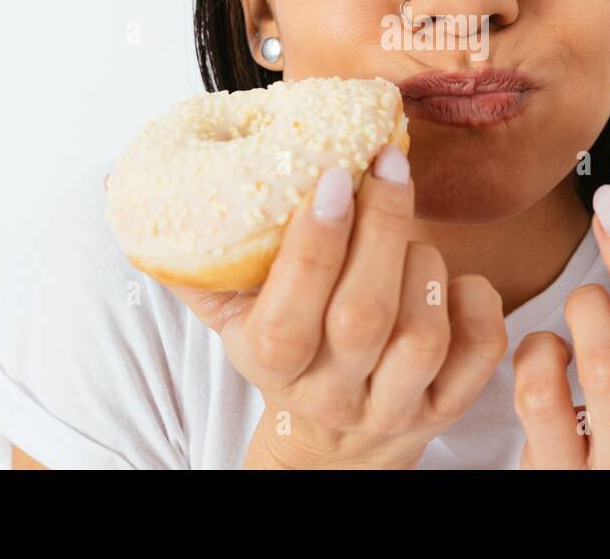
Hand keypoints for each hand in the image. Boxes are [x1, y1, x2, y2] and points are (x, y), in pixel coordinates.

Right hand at [160, 146, 508, 468]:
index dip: (316, 244)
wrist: (330, 445)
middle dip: (381, 228)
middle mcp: (334, 393)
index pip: (292, 314)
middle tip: (387, 164)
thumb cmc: (284, 351)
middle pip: (365, 315)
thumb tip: (131, 187)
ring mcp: (395, 405)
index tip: (332, 175)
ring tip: (410, 235)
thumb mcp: (231, 316)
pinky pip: (478, 354)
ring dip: (424, 266)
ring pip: (423, 335)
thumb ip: (197, 258)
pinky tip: (453, 279)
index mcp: (274, 363)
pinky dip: (477, 304)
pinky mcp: (447, 406)